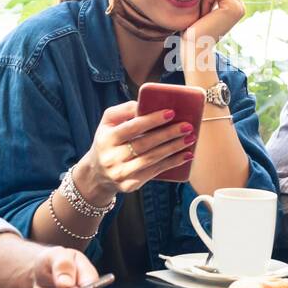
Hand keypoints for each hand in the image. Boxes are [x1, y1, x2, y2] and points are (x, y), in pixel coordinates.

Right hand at [76, 101, 195, 200]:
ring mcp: (121, 173)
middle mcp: (111, 157)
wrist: (96, 174)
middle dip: (168, 134)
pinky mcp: (130, 185)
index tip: (171, 112)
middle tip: (187, 126)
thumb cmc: (108, 142)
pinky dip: (172, 163)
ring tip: (190, 139)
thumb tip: (146, 103)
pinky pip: (155, 172)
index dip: (152, 120)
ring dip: (174, 148)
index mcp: (107, 138)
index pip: (132, 127)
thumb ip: (124, 110)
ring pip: (152, 159)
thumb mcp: (108, 123)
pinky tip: (186, 155)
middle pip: (144, 144)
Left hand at [182, 0, 244, 49]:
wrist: (194, 47)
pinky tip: (205, 15)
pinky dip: (206, 0)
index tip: (205, 6)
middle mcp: (240, 5)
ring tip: (205, 12)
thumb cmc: (193, 29)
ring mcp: (239, 7)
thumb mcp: (204, 5)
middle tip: (204, 9)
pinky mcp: (234, 8)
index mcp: (235, 5)